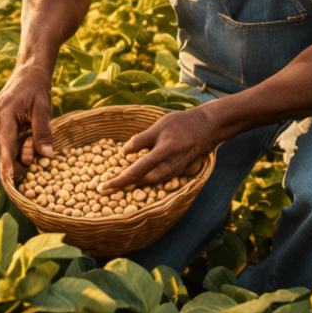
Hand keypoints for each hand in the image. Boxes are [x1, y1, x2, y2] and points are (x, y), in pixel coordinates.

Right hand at [0, 64, 53, 183]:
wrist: (30, 68)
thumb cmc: (37, 85)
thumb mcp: (43, 108)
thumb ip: (43, 132)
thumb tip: (46, 156)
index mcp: (5, 111)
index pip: (5, 143)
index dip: (6, 163)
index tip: (9, 180)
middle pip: (1, 147)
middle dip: (10, 165)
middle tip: (21, 183)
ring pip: (4, 144)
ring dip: (14, 157)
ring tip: (28, 169)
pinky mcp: (2, 118)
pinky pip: (7, 138)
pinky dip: (15, 148)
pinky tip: (25, 156)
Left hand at [98, 106, 222, 193]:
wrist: (209, 127)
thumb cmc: (183, 123)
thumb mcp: (159, 126)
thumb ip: (141, 140)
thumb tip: (124, 152)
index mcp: (162, 154)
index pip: (135, 172)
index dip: (118, 181)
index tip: (103, 188)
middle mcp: (169, 167)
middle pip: (142, 182)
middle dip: (124, 185)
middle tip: (107, 186)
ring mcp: (175, 171)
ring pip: (151, 182)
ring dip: (136, 183)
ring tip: (119, 181)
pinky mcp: (179, 171)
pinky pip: (160, 179)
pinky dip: (147, 179)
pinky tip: (139, 175)